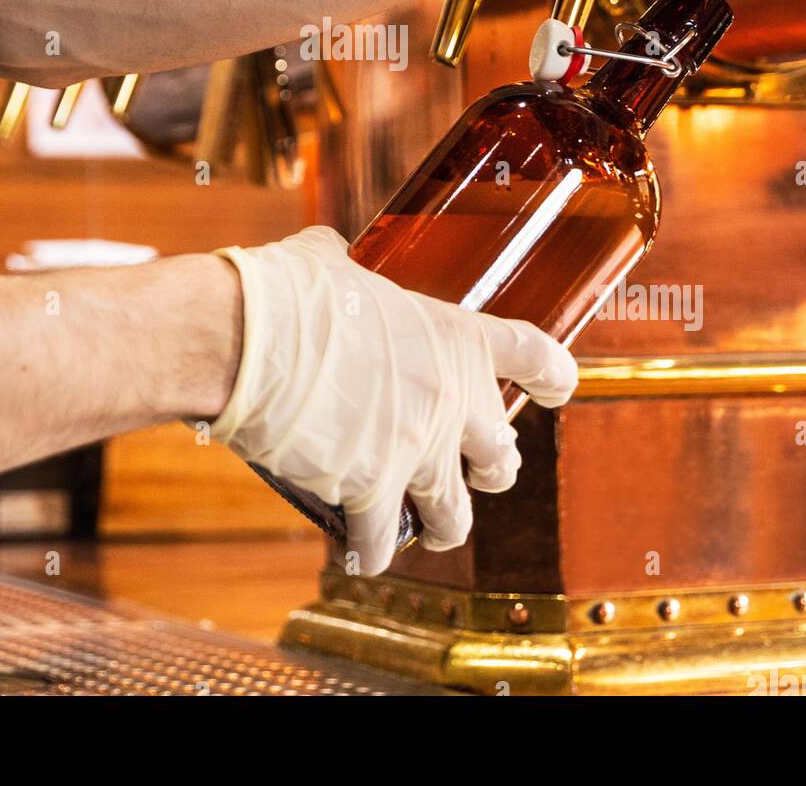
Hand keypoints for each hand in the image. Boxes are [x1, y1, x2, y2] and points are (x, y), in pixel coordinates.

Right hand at [208, 226, 576, 574]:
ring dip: (444, 525)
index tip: (558, 387)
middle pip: (503, 456)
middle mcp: (450, 399)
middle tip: (472, 471)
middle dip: (491, 470)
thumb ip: (345, 262)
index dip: (553, 374)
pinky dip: (371, 552)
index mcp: (452, 337)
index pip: (532, 355)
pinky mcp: (371, 491)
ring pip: (457, 516)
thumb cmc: (286, 292)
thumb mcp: (329, 261)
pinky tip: (358, 550)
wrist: (246, 339)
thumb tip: (329, 253)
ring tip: (425, 527)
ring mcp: (416, 451)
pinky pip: (385, 543)